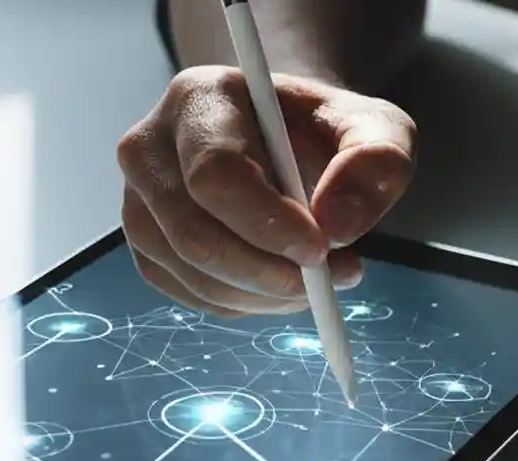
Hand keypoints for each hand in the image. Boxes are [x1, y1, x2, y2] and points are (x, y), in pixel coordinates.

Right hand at [117, 66, 416, 316]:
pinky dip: (248, 303)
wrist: (293, 144)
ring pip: (192, 274)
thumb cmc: (329, 132)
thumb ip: (375, 161)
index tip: (320, 249)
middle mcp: (150, 149)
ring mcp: (140, 202)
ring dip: (265, 294)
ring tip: (320, 278)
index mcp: (199, 100)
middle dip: (269, 272)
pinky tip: (285, 281)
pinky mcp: (150, 247)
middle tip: (330, 279)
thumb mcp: (376, 128)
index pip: (214, 174)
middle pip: (194, 235)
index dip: (265, 223)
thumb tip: (338, 227)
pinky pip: (193, 295)